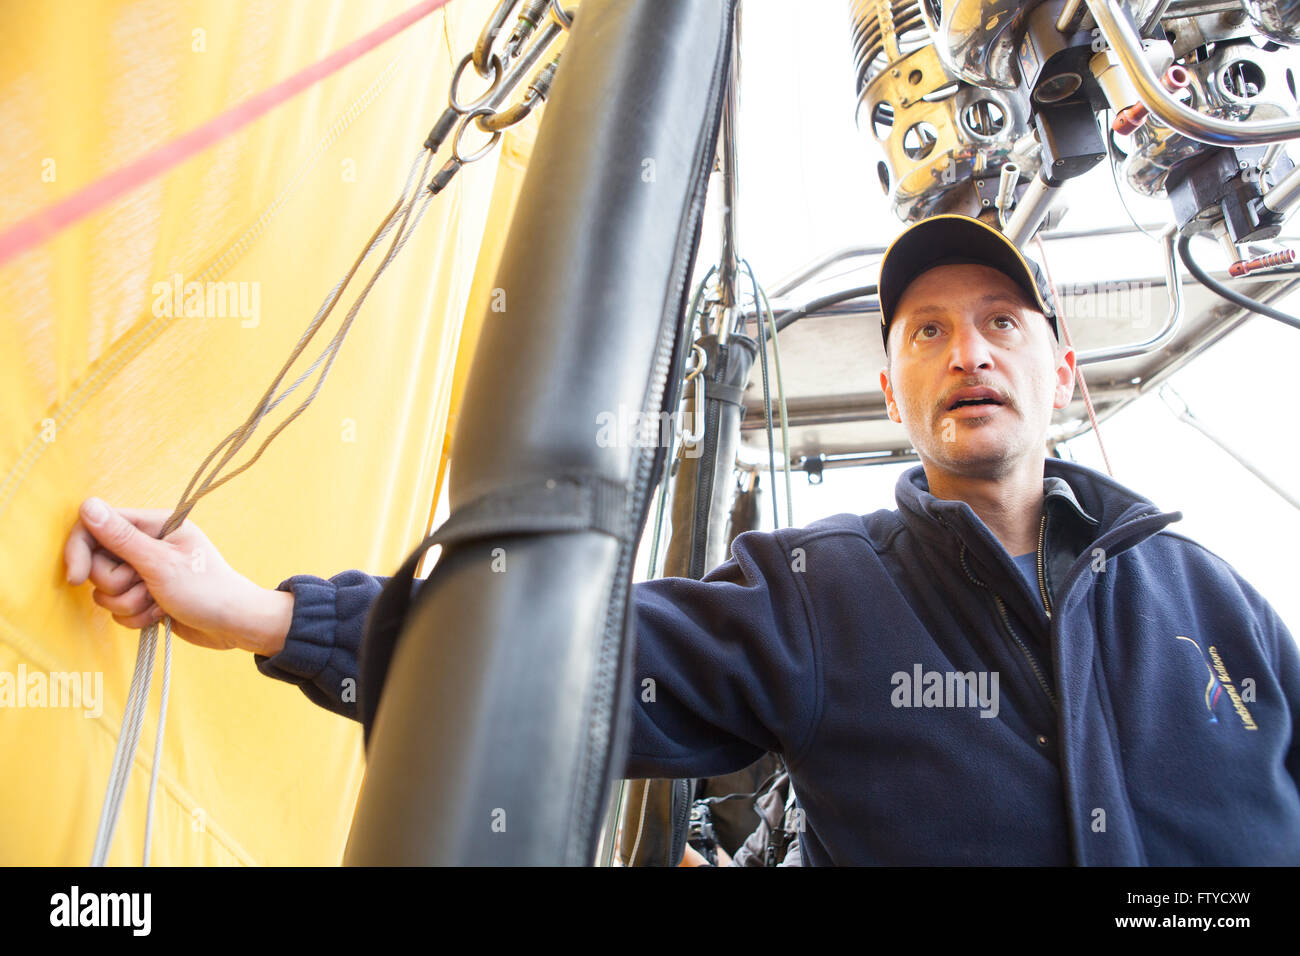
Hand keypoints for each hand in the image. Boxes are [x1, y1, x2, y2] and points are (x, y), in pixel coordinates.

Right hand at [63, 497, 287, 653]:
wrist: (235, 626)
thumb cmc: (207, 590)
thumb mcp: (160, 563)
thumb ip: (121, 538)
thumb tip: (88, 506)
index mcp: (155, 524)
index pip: (97, 525)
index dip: (80, 550)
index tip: (76, 579)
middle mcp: (148, 544)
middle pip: (98, 563)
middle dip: (117, 585)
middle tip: (146, 588)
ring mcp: (146, 571)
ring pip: (106, 591)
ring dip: (130, 604)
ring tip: (160, 602)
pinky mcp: (145, 596)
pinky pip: (118, 609)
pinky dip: (136, 616)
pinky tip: (161, 614)